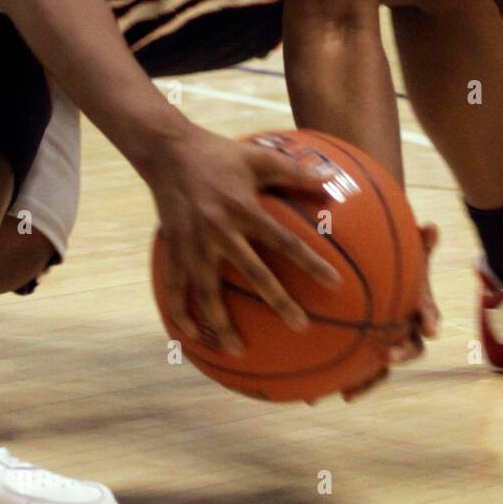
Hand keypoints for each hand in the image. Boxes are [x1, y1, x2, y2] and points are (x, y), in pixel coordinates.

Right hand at [147, 128, 341, 353]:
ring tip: (237, 351)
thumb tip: (331, 181)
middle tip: (300, 326)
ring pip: (209, 292)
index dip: (310, 262)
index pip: (284, 241)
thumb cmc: (219, 154)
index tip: (334, 284)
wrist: (167, 152)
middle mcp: (220, 231)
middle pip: (253, 274)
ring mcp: (194, 244)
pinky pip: (176, 288)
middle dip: (278, 302)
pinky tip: (191, 337)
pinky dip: (182, 313)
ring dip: (222, 324)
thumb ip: (295, 172)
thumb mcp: (259, 157)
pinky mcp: (173, 249)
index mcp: (244, 209)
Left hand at [341, 224, 439, 401]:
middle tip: (388, 357)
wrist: (380, 274)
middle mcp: (403, 331)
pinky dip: (336, 382)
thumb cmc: (395, 261)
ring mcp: (383, 345)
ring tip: (348, 393)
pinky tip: (312, 396)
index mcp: (418, 310)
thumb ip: (420, 243)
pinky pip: (351, 371)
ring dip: (366, 382)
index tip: (430, 328)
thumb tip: (432, 227)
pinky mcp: (361, 354)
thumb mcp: (407, 251)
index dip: (430, 320)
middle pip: (408, 349)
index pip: (428, 316)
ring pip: (378, 369)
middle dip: (400, 355)